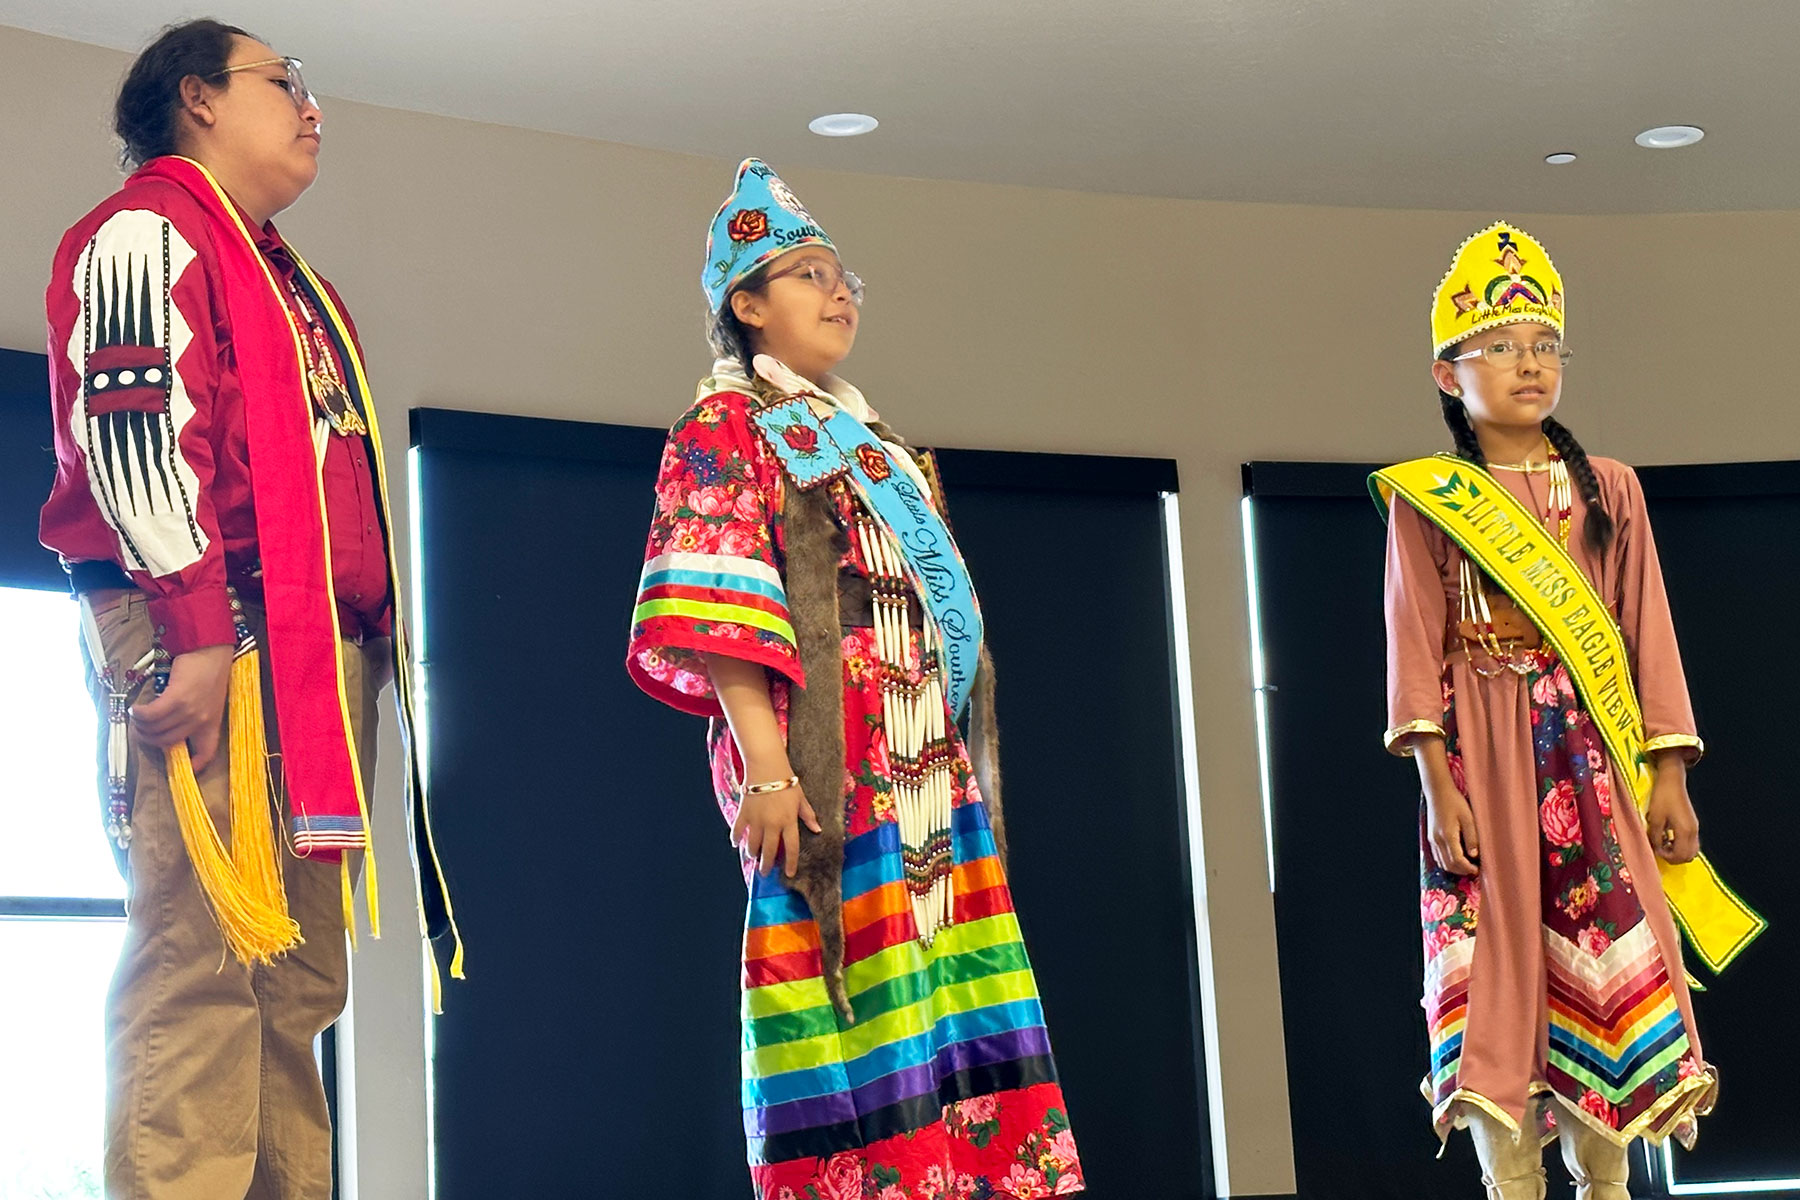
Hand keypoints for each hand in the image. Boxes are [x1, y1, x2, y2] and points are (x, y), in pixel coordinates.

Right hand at [132, 644, 232, 771]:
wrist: (212, 648)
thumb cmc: (209, 670)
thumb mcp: (209, 698)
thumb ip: (195, 714)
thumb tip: (169, 724)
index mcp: (213, 723)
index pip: (207, 754)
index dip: (194, 766)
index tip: (183, 769)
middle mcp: (201, 721)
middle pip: (167, 743)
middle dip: (149, 739)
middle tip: (141, 729)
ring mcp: (190, 711)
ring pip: (156, 730)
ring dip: (141, 726)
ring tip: (137, 716)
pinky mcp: (178, 698)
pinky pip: (151, 715)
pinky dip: (139, 714)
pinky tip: (136, 709)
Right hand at [731, 778, 822, 877]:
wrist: (767, 766)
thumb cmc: (786, 781)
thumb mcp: (801, 798)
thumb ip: (808, 815)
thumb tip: (817, 829)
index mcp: (789, 821)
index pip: (791, 847)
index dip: (791, 863)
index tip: (789, 874)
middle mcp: (773, 824)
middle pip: (770, 850)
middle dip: (767, 864)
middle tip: (764, 872)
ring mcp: (757, 820)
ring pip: (753, 844)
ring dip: (752, 853)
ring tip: (753, 857)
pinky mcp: (744, 813)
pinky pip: (738, 830)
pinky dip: (736, 838)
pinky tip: (736, 844)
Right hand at [1424, 777, 1480, 875]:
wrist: (1438, 792)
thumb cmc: (1455, 802)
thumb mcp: (1468, 818)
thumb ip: (1472, 838)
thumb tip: (1475, 855)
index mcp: (1448, 835)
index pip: (1457, 860)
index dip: (1468, 868)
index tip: (1478, 870)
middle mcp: (1437, 840)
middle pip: (1448, 865)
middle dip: (1462, 871)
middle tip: (1474, 870)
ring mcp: (1432, 839)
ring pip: (1441, 862)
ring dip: (1454, 868)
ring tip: (1467, 865)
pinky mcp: (1431, 837)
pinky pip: (1437, 856)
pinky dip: (1446, 862)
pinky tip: (1456, 858)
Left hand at [1645, 762, 1700, 863]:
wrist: (1672, 781)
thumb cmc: (1663, 797)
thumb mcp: (1655, 818)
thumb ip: (1655, 836)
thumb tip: (1655, 848)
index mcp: (1685, 831)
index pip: (1681, 855)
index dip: (1667, 857)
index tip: (1656, 849)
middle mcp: (1693, 831)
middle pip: (1689, 856)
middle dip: (1674, 857)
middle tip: (1660, 850)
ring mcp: (1694, 827)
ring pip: (1691, 850)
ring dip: (1678, 851)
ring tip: (1663, 844)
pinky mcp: (1692, 823)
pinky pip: (1690, 841)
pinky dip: (1681, 844)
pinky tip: (1668, 837)